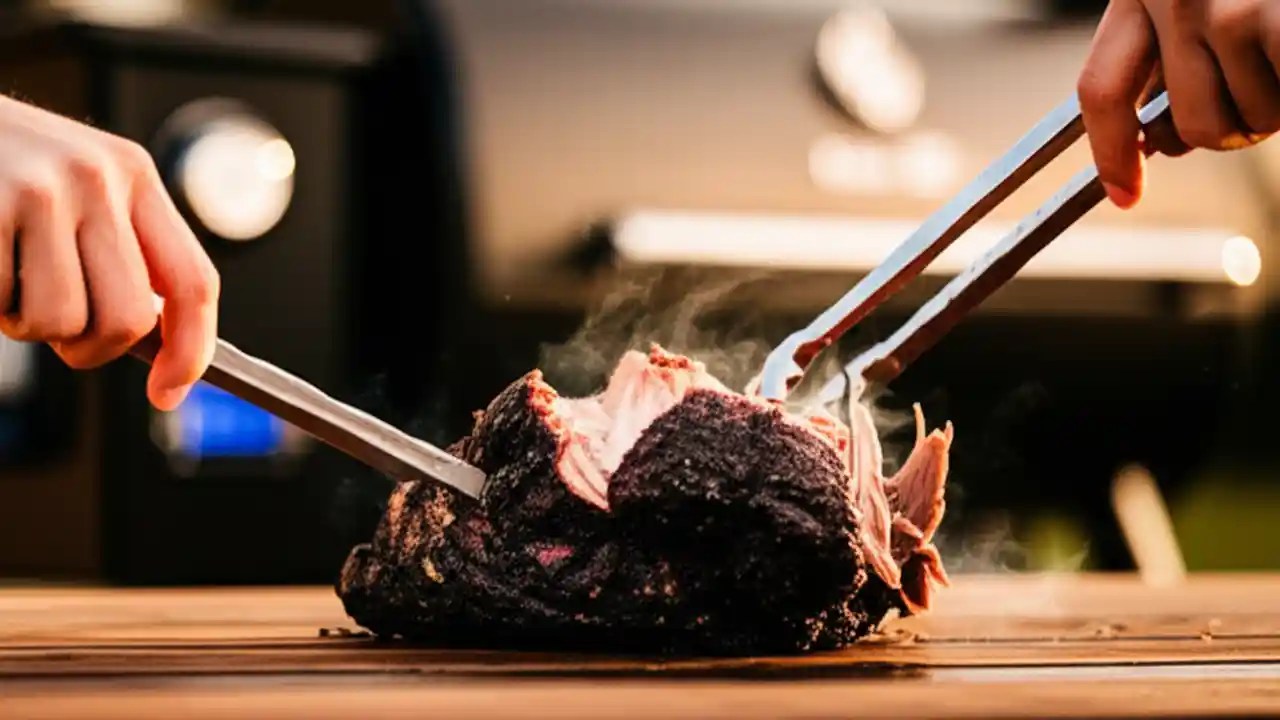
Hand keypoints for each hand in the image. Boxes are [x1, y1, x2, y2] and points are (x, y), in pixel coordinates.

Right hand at [0, 95, 218, 410]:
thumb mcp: (77, 187)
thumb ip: (121, 252)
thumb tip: (161, 345)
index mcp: (134, 174)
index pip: (195, 281)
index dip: (190, 350)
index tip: (168, 391)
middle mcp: (97, 176)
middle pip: (128, 319)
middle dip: (88, 347)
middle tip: (51, 323)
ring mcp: (40, 190)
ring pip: (60, 322)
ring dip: (24, 323)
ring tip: (5, 276)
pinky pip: (0, 304)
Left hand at [1078, 0, 1279, 208]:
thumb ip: (1172, 55)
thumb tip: (1158, 140)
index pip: (1101, 91)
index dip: (1111, 154)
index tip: (1124, 193)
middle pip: (1193, 127)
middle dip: (1236, 129)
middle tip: (1265, 93)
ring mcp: (1230, 8)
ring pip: (1253, 118)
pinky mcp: (1278, 17)